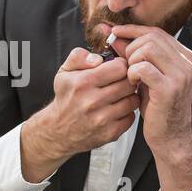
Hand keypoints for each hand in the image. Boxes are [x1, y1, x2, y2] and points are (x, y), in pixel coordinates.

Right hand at [20, 46, 139, 181]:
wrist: (58, 131)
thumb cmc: (65, 99)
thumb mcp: (64, 72)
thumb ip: (78, 57)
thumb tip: (98, 59)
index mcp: (82, 83)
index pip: (119, 68)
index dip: (120, 66)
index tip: (116, 69)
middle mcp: (92, 102)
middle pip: (129, 84)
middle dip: (127, 80)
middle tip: (119, 83)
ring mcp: (102, 119)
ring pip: (133, 100)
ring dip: (128, 97)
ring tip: (118, 96)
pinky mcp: (109, 133)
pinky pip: (131, 117)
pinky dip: (126, 113)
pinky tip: (116, 110)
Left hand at [108, 24, 191, 190]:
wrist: (169, 136)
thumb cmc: (157, 107)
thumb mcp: (145, 76)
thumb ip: (132, 53)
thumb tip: (113, 33)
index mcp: (184, 56)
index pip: (155, 32)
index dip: (132, 30)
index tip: (114, 32)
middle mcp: (186, 62)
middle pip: (150, 37)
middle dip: (130, 49)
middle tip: (125, 67)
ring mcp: (181, 74)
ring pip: (147, 49)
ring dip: (131, 62)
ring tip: (131, 78)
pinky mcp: (170, 88)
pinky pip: (142, 68)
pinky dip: (132, 74)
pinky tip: (132, 85)